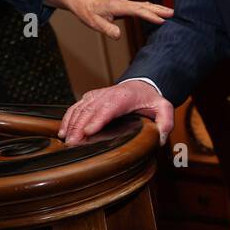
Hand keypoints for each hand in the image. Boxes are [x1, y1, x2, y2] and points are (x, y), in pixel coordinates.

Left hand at [44, 0, 171, 39]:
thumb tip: (118, 35)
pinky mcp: (127, 6)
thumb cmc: (88, 13)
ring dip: (158, 8)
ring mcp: (126, 4)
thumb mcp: (94, 22)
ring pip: (145, 5)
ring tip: (171, 12)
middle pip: (146, 6)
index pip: (138, 11)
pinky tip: (158, 10)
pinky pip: (142, 6)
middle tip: (173, 14)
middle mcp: (125, 3)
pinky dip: (152, 8)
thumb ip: (107, 28)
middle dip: (159, 10)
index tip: (162, 21)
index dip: (150, 16)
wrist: (83, 2)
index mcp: (119, 6)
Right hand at [58, 80, 174, 146]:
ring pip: (80, 109)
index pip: (108, 109)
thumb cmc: (150, 99)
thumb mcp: (164, 108)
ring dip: (71, 124)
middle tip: (73, 144)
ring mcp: (96, 96)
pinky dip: (68, 119)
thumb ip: (166, 122)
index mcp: (124, 98)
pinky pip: (75, 107)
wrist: (140, 85)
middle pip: (90, 111)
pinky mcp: (89, 98)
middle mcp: (107, 95)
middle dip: (80, 127)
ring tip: (66, 140)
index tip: (88, 132)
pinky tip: (63, 131)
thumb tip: (161, 139)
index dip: (97, 120)